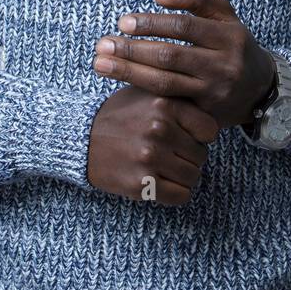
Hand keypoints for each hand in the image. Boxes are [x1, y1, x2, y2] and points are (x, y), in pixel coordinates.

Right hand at [87, 86, 218, 205]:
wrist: (79, 139)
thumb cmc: (118, 116)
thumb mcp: (146, 93)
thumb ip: (177, 98)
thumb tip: (211, 103)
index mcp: (165, 104)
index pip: (210, 130)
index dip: (200, 136)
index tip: (187, 136)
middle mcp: (159, 129)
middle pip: (202, 155)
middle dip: (189, 156)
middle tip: (168, 153)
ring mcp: (150, 157)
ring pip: (193, 176)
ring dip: (181, 176)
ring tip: (162, 167)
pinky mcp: (142, 183)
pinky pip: (181, 195)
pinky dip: (174, 193)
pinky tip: (159, 182)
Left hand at [92, 0, 275, 129]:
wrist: (261, 90)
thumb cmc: (234, 45)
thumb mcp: (225, 16)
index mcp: (229, 36)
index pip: (184, 27)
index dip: (152, 24)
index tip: (123, 23)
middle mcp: (223, 65)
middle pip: (170, 56)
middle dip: (132, 50)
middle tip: (102, 44)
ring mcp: (214, 92)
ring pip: (165, 82)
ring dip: (129, 73)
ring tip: (101, 64)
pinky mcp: (205, 114)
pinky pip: (169, 102)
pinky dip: (143, 93)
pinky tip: (120, 85)